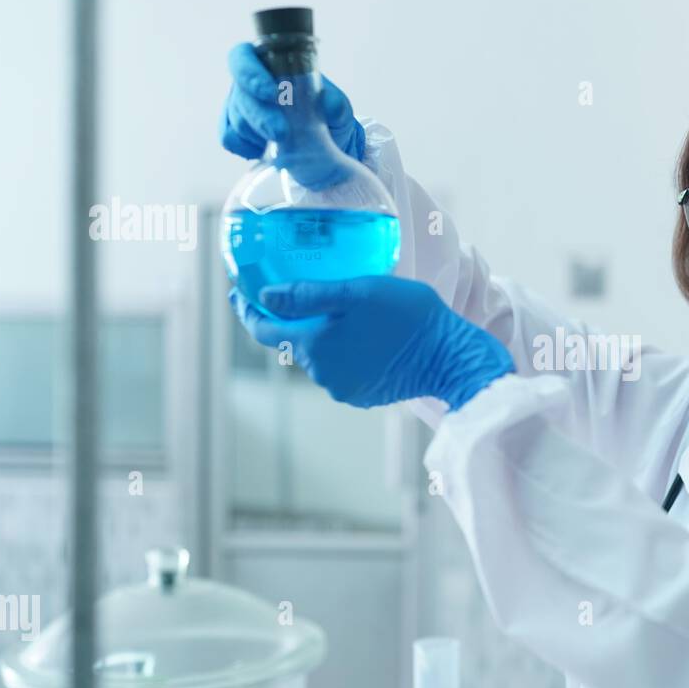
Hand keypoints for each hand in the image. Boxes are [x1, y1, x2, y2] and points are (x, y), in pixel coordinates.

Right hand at [219, 42, 366, 162]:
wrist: (325, 142)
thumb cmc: (326, 114)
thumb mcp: (337, 107)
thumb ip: (334, 102)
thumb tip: (328, 105)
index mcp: (266, 62)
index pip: (243, 57)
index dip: (251, 74)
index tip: (272, 93)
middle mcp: (248, 82)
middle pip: (240, 94)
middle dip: (260, 116)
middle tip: (281, 133)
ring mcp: (238, 106)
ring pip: (236, 118)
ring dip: (258, 134)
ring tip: (283, 142)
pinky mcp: (235, 130)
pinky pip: (230, 139)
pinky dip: (247, 147)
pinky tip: (265, 150)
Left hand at [229, 276, 515, 410]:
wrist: (449, 356)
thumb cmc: (407, 316)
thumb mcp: (356, 291)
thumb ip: (307, 294)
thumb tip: (263, 298)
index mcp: (312, 344)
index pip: (262, 328)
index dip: (246, 310)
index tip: (239, 293)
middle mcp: (320, 372)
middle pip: (293, 342)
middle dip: (292, 320)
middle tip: (302, 293)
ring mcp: (342, 387)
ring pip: (319, 356)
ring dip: (324, 336)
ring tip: (343, 313)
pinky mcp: (363, 395)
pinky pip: (342, 369)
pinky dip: (346, 352)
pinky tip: (365, 336)